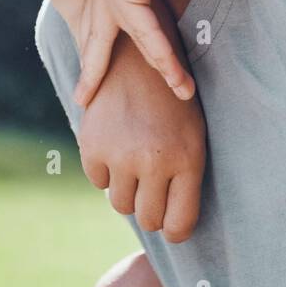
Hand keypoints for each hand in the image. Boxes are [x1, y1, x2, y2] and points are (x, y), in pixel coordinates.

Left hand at [74, 0, 188, 108]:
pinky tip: (175, 76)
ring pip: (124, 42)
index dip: (97, 39)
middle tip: (82, 97)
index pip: (103, 12)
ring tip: (172, 94)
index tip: (93, 58)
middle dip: (90, 67)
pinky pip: (146, 33)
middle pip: (96, 35)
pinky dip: (163, 55)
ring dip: (158, 69)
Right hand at [76, 29, 206, 241]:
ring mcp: (121, 155)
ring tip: (137, 164)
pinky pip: (98, 181)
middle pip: (148, 220)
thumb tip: (172, 228)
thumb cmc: (173, 102)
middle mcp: (154, 162)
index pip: (180, 224)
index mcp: (188, 160)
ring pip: (120, 205)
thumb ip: (185, 179)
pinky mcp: (92, 146)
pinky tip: (117, 145)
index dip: (176, 230)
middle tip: (154, 191)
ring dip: (128, 191)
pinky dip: (106, 170)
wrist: (138, 56)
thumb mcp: (193, 136)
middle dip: (152, 211)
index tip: (173, 226)